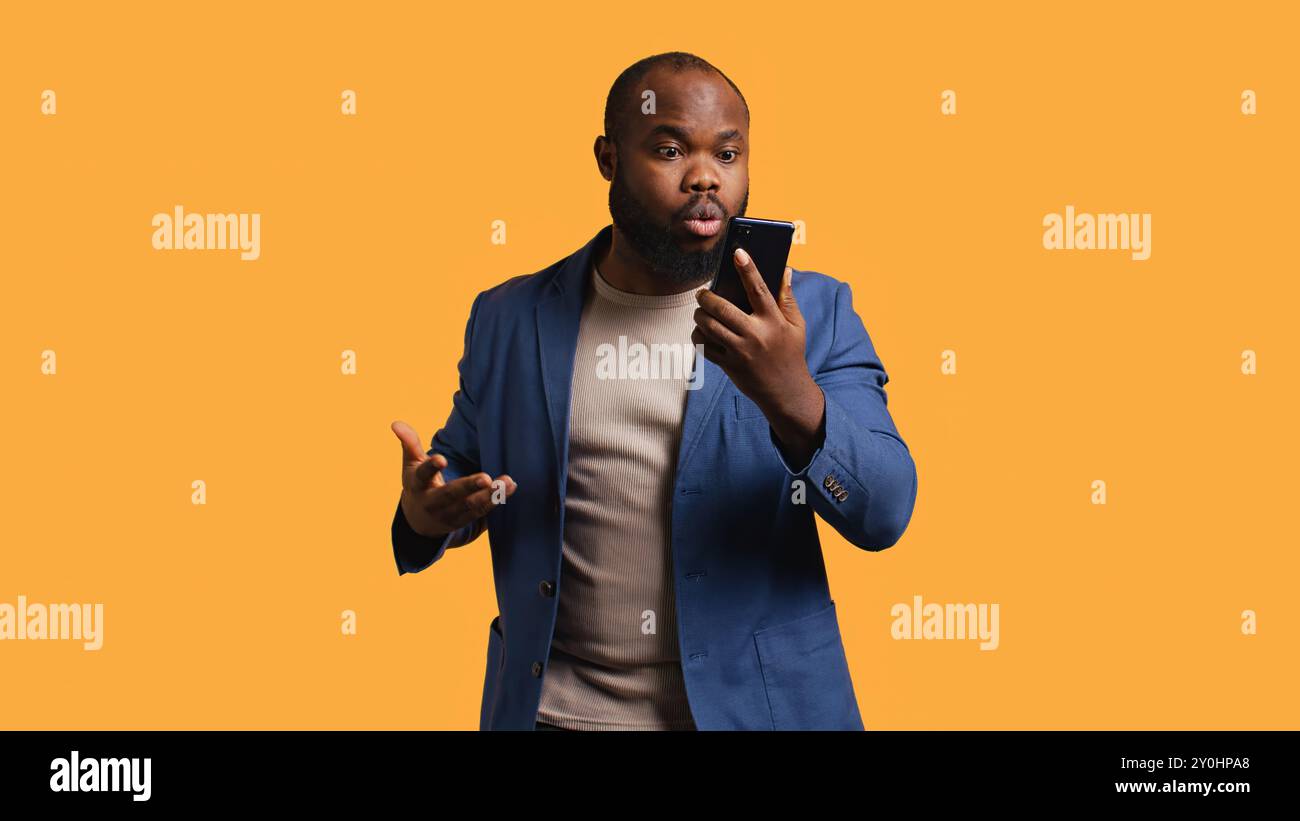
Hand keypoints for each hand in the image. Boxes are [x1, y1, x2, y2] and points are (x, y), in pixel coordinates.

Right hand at [391, 420, 515, 538]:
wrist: (420, 521)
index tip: (441, 459)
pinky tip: (510, 487)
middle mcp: (433, 502)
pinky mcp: (465, 520)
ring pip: (471, 506)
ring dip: (490, 495)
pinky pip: (482, 511)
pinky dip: (497, 500)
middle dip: (468, 487)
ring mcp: (450, 514)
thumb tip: (395, 423)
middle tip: (485, 478)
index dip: (431, 467)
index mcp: (418, 485)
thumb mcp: (411, 465)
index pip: (423, 475)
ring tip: (507, 482)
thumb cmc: (418, 484)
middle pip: (451, 494)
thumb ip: (409, 444)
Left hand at [691, 247, 826, 466]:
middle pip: (722, 308)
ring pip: (709, 326)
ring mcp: (740, 351)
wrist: (786, 392)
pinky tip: (702, 331)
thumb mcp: (797, 326)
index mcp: (774, 321)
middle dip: (706, 297)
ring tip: (700, 311)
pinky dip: (700, 337)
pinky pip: (706, 346)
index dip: (747, 269)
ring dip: (699, 315)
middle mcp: (756, 335)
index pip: (759, 289)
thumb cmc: (791, 354)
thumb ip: (788, 298)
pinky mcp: (729, 366)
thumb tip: (785, 271)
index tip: (737, 253)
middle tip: (702, 293)